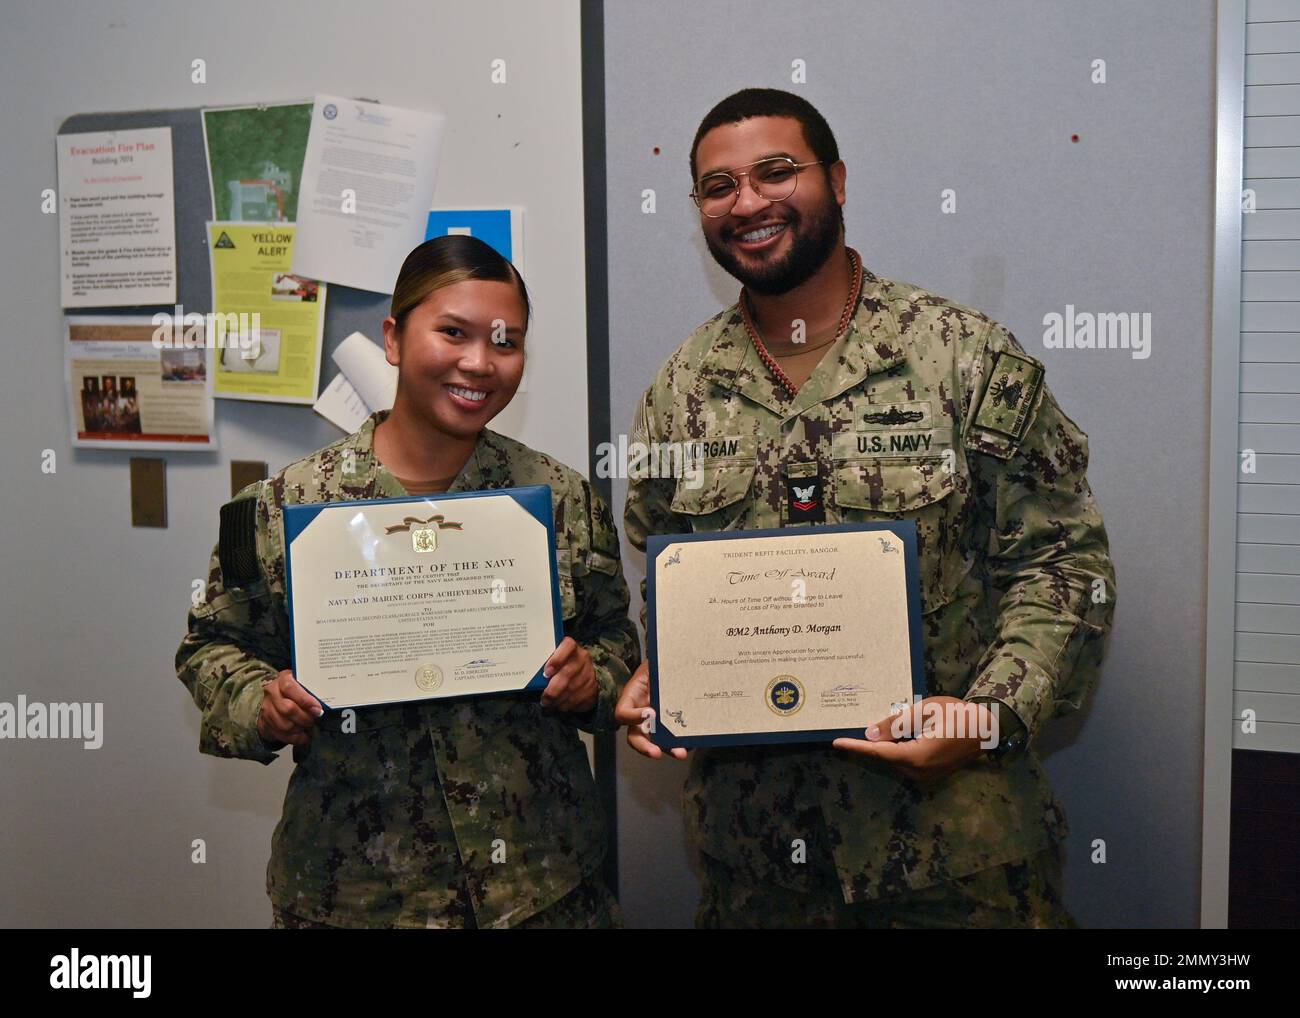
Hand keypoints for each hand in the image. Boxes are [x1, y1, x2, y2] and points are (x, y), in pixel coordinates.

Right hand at [258, 669, 322, 746]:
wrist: (277, 697)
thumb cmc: (297, 689)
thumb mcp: (303, 683)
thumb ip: (312, 690)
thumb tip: (326, 702)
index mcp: (283, 679)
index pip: (291, 688)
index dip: (305, 701)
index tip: (318, 710)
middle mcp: (272, 692)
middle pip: (288, 709)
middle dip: (305, 718)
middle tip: (314, 720)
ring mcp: (267, 708)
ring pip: (284, 725)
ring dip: (300, 729)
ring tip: (309, 727)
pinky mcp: (265, 722)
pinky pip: (281, 734)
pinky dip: (295, 738)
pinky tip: (303, 736)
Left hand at [540, 636, 597, 712]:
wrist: (586, 674)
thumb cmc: (563, 666)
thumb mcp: (556, 660)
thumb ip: (546, 664)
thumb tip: (534, 678)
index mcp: (572, 648)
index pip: (568, 646)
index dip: (557, 659)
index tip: (546, 672)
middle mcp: (582, 658)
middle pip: (567, 673)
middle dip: (553, 690)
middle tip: (544, 699)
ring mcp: (590, 673)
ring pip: (572, 689)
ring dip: (559, 700)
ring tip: (549, 703)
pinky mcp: (593, 688)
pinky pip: (580, 699)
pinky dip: (568, 705)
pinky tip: (560, 705)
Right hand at [614, 660, 686, 759]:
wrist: (678, 665)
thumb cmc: (662, 664)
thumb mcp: (655, 664)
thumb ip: (654, 668)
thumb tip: (658, 664)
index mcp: (633, 699)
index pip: (623, 713)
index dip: (632, 716)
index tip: (650, 713)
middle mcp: (641, 715)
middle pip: (635, 737)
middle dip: (645, 747)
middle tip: (656, 752)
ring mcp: (656, 723)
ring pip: (656, 742)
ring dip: (668, 749)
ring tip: (681, 753)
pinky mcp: (672, 726)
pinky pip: (675, 739)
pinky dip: (683, 742)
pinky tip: (693, 741)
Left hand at [831, 695, 993, 788]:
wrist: (986, 728)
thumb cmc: (956, 714)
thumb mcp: (924, 712)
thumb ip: (895, 724)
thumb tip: (870, 735)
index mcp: (917, 758)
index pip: (879, 752)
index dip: (857, 747)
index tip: (836, 743)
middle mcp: (919, 773)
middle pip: (885, 758)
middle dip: (868, 746)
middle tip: (847, 735)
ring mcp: (926, 778)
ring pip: (895, 762)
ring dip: (883, 749)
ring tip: (866, 734)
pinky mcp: (931, 776)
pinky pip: (906, 764)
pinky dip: (896, 752)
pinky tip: (889, 739)